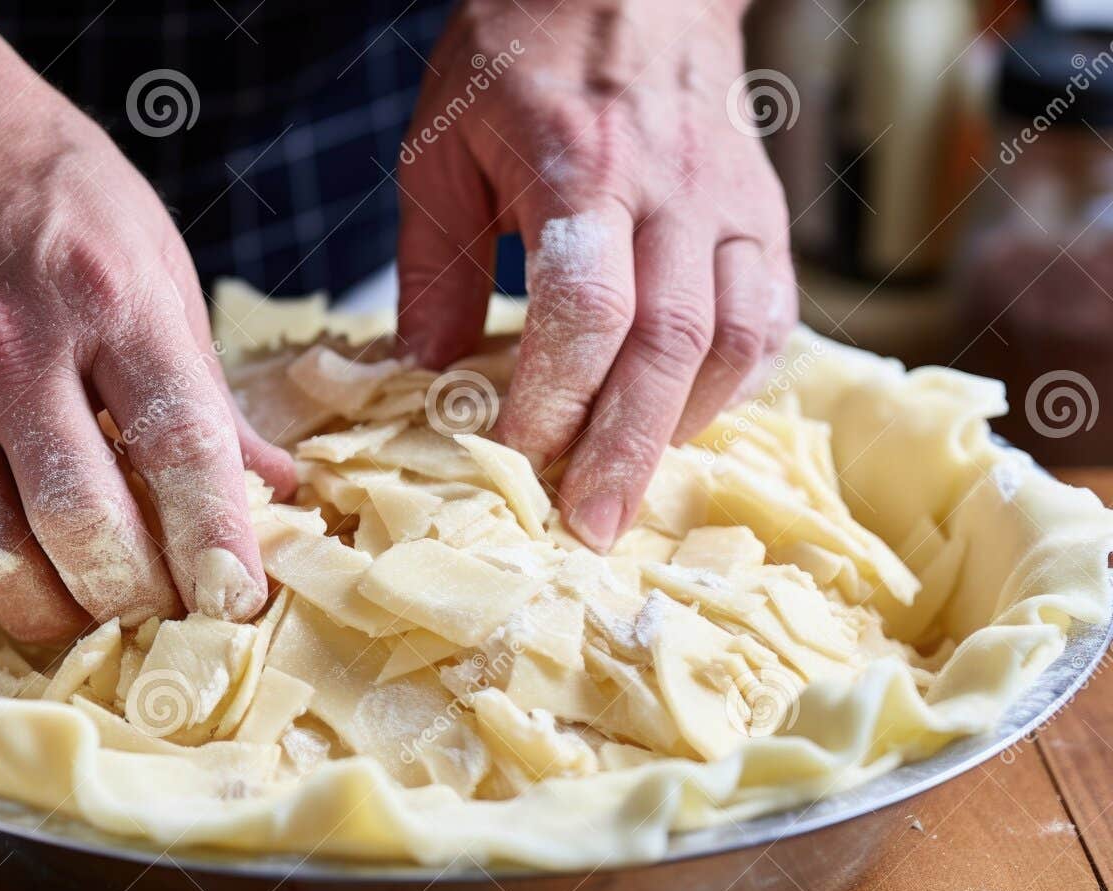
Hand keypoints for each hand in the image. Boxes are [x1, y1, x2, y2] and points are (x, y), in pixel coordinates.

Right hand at [0, 36, 293, 641]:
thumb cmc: (41, 188)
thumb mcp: (152, 257)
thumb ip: (205, 385)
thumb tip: (273, 486)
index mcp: (108, 297)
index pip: (180, 450)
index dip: (219, 546)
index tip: (239, 605)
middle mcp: (7, 345)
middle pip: (81, 526)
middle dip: (135, 601)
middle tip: (159, 618)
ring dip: (46, 612)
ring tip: (80, 609)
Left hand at [397, 0, 795, 549]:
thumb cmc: (519, 59)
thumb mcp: (441, 147)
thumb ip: (431, 266)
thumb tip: (421, 381)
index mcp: (581, 166)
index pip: (586, 306)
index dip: (554, 397)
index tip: (513, 458)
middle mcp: (671, 188)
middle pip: (669, 343)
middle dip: (624, 449)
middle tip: (588, 529)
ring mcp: (729, 201)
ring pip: (736, 339)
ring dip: (682, 427)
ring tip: (632, 490)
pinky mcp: (762, 212)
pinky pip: (771, 317)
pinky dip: (734, 384)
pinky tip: (684, 420)